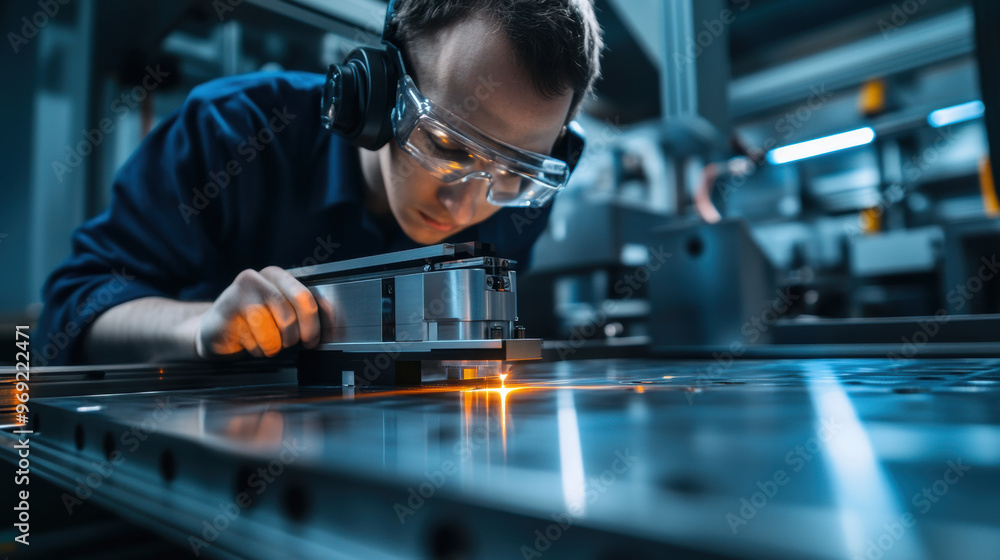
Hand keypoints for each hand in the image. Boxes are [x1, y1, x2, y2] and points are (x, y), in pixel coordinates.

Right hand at [195, 266, 320, 357]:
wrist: (216, 329)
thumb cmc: (254, 321)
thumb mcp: (282, 312)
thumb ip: (305, 314)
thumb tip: (335, 328)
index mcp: (276, 275)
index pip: (305, 298)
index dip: (314, 324)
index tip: (314, 340)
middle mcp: (256, 279)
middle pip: (289, 316)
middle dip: (292, 337)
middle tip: (288, 343)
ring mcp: (238, 294)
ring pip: (271, 332)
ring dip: (273, 345)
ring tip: (265, 341)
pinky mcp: (224, 312)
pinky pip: (253, 341)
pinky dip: (256, 349)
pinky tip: (248, 341)